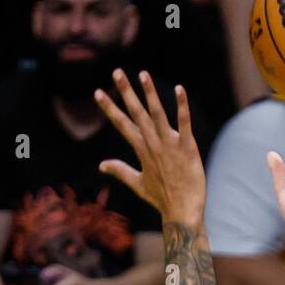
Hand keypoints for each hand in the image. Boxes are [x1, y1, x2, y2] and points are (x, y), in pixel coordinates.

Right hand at [94, 70, 204, 226]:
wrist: (182, 213)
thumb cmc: (162, 199)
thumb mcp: (138, 184)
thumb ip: (120, 171)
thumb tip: (101, 165)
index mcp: (141, 150)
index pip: (123, 124)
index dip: (110, 108)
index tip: (97, 92)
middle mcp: (153, 145)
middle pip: (137, 114)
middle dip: (126, 93)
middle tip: (117, 72)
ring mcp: (169, 146)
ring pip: (157, 115)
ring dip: (150, 94)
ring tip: (142, 74)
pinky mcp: (187, 148)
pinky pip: (184, 124)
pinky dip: (181, 107)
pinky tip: (179, 89)